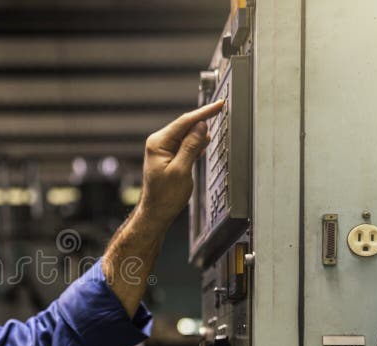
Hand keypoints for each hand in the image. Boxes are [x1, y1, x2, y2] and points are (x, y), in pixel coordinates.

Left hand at [139, 100, 224, 224]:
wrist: (158, 210)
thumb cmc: (165, 195)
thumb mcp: (181, 170)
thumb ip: (191, 146)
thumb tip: (201, 126)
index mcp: (158, 143)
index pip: (184, 121)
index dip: (204, 112)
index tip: (219, 105)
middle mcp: (159, 142)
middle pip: (186, 126)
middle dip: (202, 127)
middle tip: (215, 128)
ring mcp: (163, 148)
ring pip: (188, 135)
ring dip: (199, 140)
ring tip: (200, 153)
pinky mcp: (169, 155)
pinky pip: (186, 144)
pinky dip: (195, 146)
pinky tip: (199, 152)